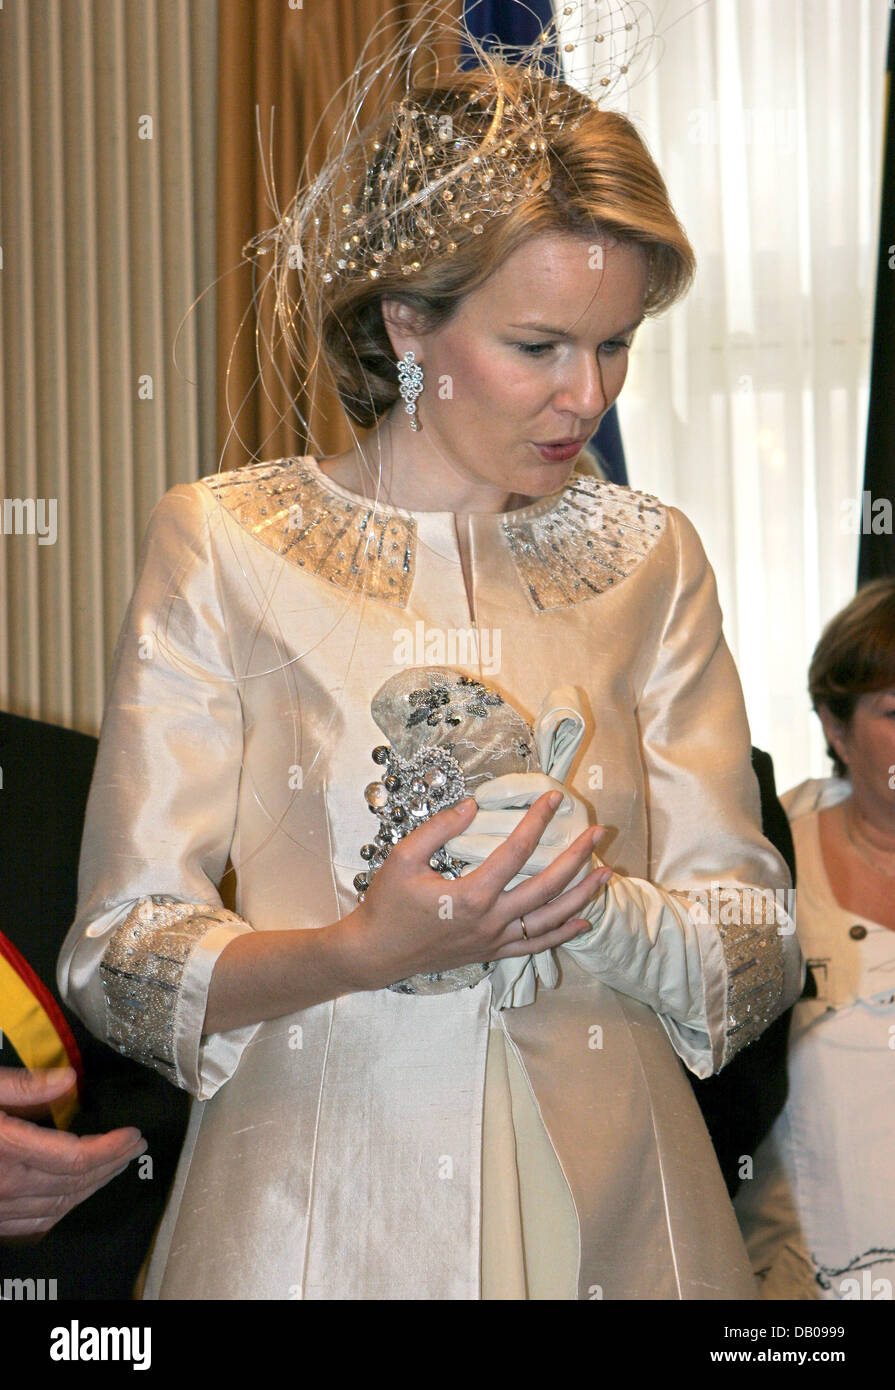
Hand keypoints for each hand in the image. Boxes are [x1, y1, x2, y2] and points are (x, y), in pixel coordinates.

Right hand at [0, 1066, 147, 1241]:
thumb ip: (21, 1086)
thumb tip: (68, 1079)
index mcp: (5, 1150)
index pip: (74, 1158)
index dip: (111, 1149)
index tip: (134, 1134)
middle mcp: (2, 1187)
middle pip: (73, 1185)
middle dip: (110, 1166)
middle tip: (135, 1147)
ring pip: (56, 1208)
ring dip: (92, 1188)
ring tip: (115, 1166)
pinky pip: (32, 1222)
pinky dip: (62, 1209)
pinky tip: (74, 1194)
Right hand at [334, 791, 612, 991]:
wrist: (375, 953)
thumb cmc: (387, 904)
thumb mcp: (403, 857)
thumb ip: (438, 829)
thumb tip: (472, 805)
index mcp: (471, 895)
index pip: (517, 851)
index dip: (538, 821)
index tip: (555, 799)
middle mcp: (490, 920)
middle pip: (547, 886)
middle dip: (577, 857)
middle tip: (598, 833)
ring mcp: (494, 940)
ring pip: (550, 919)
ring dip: (581, 895)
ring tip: (606, 873)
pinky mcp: (491, 953)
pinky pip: (536, 945)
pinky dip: (563, 933)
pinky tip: (583, 920)